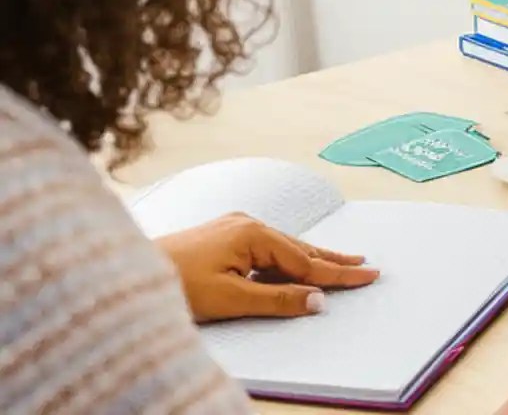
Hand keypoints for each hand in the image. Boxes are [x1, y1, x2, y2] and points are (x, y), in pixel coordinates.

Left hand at [155, 213, 379, 322]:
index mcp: (253, 234)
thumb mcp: (231, 299)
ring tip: (339, 263)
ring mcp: (233, 226)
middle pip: (300, 248)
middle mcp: (247, 223)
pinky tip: (293, 264)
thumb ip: (278, 298)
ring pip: (283, 247)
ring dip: (311, 258)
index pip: (306, 262)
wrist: (125, 271)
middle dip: (332, 259)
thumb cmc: (175, 283)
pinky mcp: (221, 235)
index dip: (339, 273)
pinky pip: (265, 247)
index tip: (368, 275)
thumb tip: (318, 300)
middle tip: (364, 264)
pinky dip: (286, 258)